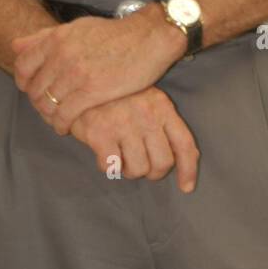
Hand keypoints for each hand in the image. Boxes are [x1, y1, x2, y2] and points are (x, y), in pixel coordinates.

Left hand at [12, 7, 184, 133]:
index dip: (23, 83)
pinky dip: (61, 124)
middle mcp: (61, 55)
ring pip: (47, 104)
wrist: (148, 38)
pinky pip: (64, 114)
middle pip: (35, 88)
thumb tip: (15, 46)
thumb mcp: (76, 28)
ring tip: (57, 119)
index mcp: (56, 39)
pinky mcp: (91, 91)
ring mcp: (76, 74)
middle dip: (38, 102)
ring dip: (49, 116)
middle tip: (48, 109)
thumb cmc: (113, 34)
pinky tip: (67, 127)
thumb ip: (44, 37)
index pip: (22, 66)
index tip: (34, 90)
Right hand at [70, 86, 198, 194]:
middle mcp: (145, 115)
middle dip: (152, 172)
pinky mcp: (99, 134)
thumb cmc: (116, 95)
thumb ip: (165, 123)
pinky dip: (109, 167)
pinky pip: (112, 168)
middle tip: (141, 165)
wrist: (79, 81)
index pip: (183, 143)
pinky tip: (104, 153)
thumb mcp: (146, 99)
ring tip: (120, 156)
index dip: (188, 170)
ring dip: (129, 170)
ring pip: (138, 170)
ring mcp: (122, 124)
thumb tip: (189, 156)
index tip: (186, 187)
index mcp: (161, 106)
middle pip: (162, 163)